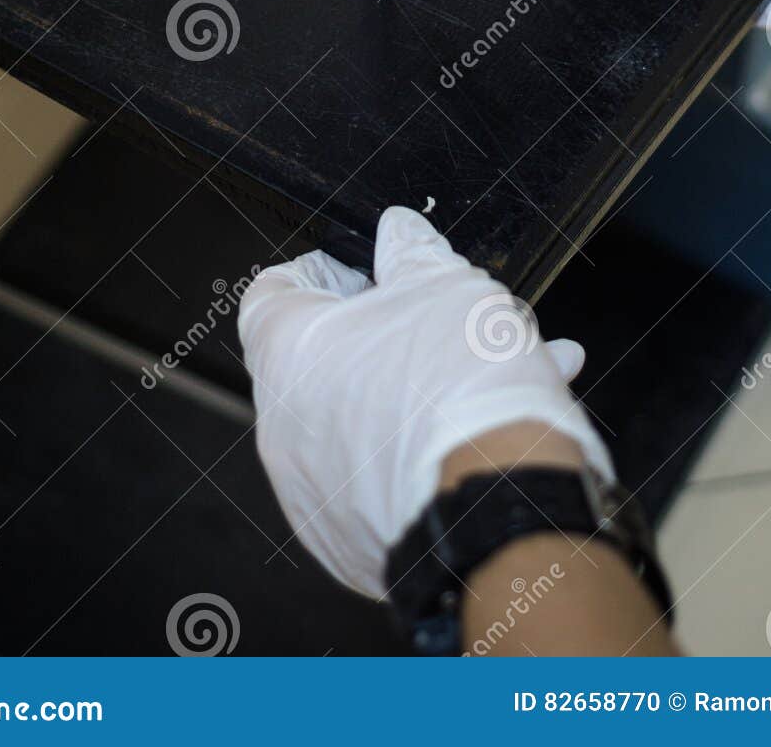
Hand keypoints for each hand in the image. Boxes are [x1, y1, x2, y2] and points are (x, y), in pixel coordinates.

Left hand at [237, 206, 612, 598]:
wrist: (497, 504)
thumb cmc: (460, 394)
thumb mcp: (446, 284)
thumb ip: (413, 250)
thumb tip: (400, 232)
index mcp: (288, 350)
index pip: (273, 290)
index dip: (324, 271)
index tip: (370, 273)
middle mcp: (282, 424)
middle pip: (327, 358)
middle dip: (391, 334)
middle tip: (442, 324)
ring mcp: (311, 490)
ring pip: (362, 420)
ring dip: (418, 393)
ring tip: (492, 376)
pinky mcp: (347, 539)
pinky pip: (377, 480)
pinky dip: (419, 454)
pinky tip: (485, 432)